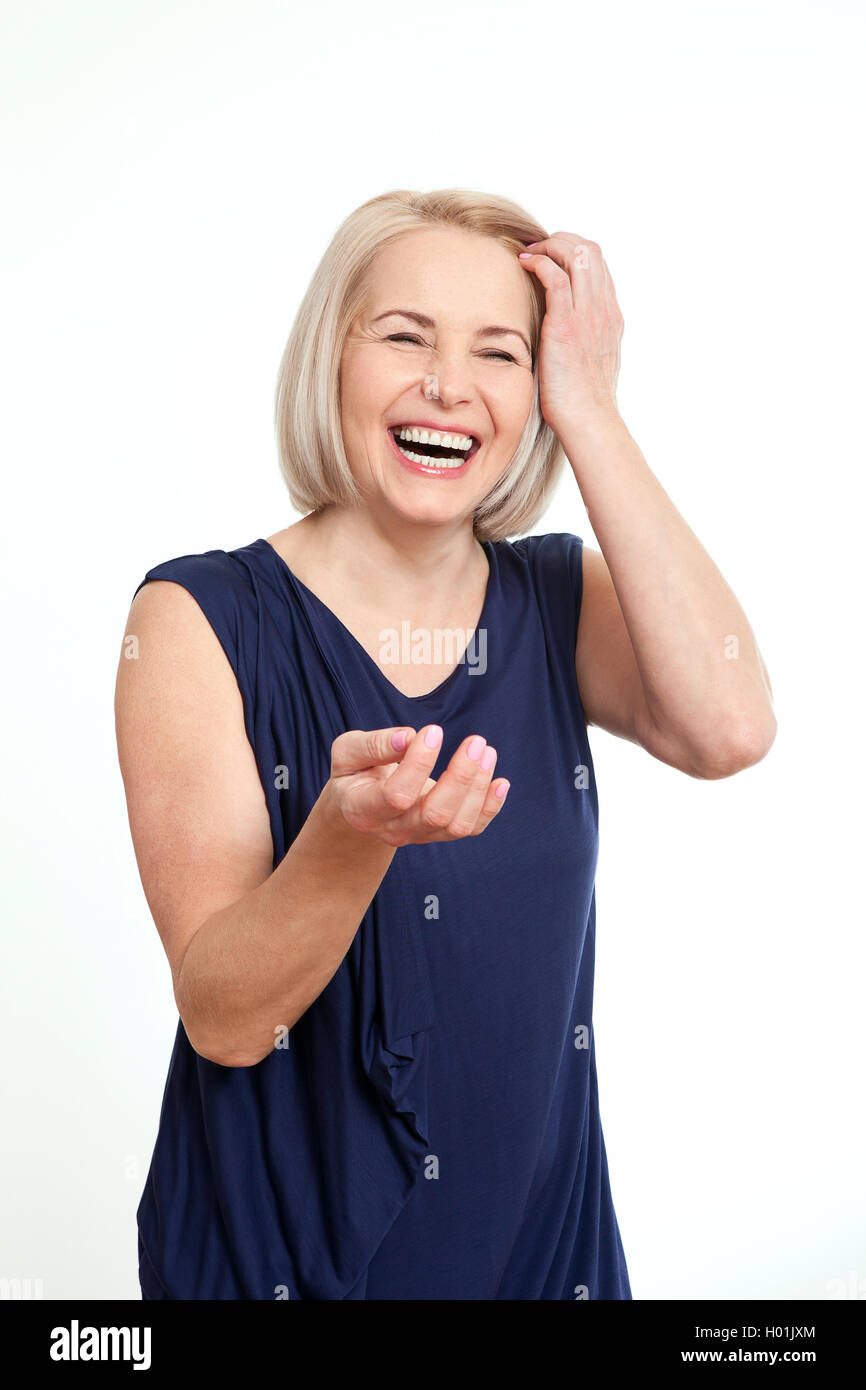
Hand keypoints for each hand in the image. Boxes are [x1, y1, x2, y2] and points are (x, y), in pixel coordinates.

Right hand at [324, 725, 509, 848]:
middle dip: (461, 776)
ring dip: (478, 787)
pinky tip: (500, 782)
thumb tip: (407, 738)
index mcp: (364, 809)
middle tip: (475, 741)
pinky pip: (471, 829)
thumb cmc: (355, 773)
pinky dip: (490, 807)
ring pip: (457, 824)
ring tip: (486, 751)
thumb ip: (372, 745)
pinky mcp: (440, 833)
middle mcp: (394, 830)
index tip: (434, 730)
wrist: (361, 806)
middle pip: (435, 814)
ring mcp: (420, 835)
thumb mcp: (348, 753)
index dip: (420, 763)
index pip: (397, 795)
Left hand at [518, 232, 623, 437]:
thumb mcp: (591, 360)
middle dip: (560, 239)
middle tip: (535, 249)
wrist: (588, 420)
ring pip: (577, 254)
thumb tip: (564, 332)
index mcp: (610, 315)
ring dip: (549, 245)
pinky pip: (556, 277)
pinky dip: (539, 262)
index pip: (598, 264)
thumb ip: (584, 338)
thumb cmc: (583, 400)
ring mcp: (588, 315)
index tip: (550, 256)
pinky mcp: (567, 325)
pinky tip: (524, 265)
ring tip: (527, 253)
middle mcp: (603, 309)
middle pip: (590, 249)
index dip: (573, 250)